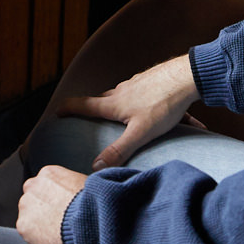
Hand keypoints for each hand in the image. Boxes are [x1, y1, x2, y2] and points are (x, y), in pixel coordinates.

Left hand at [16, 165, 85, 243]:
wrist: (88, 221)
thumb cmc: (92, 205)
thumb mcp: (86, 185)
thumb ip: (74, 185)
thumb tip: (78, 191)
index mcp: (48, 173)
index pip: (45, 185)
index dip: (53, 198)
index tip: (60, 207)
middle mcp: (33, 186)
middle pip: (33, 198)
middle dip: (42, 208)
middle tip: (57, 220)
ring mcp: (26, 205)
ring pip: (28, 215)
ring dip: (38, 223)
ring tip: (56, 232)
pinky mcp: (23, 225)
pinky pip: (28, 232)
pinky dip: (37, 238)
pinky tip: (52, 240)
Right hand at [59, 54, 200, 169]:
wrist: (186, 77)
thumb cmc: (163, 105)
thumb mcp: (140, 133)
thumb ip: (120, 150)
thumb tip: (96, 166)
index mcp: (114, 103)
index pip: (84, 105)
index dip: (68, 108)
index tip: (57, 111)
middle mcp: (122, 91)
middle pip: (103, 100)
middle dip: (97, 109)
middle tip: (94, 118)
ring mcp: (137, 84)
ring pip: (126, 96)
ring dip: (125, 107)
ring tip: (135, 121)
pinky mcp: (153, 81)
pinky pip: (148, 95)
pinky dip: (153, 106)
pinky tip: (174, 116)